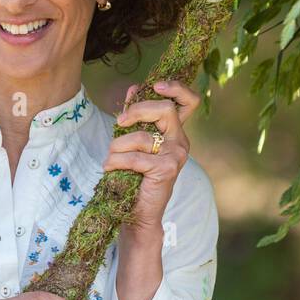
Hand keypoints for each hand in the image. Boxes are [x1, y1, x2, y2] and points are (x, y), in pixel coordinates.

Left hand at [103, 79, 201, 241]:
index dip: (176, 88)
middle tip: (120, 122)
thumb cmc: (135, 177)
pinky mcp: (166, 170)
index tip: (155, 86)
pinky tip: (109, 168)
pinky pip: (134, 158)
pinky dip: (116, 161)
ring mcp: (176, 156)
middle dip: (137, 111)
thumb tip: (134, 87)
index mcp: (176, 133)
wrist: (140, 213)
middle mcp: (181, 142)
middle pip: (165, 109)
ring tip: (110, 158)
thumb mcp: (135, 141)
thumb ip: (137, 116)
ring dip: (117, 146)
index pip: (189, 102)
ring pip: (142, 136)